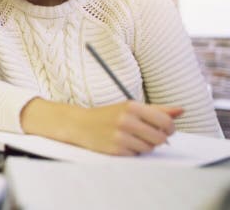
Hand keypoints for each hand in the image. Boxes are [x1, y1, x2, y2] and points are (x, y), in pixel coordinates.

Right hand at [21, 98, 181, 155]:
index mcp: (132, 106)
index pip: (165, 121)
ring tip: (132, 138)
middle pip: (161, 138)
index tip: (166, 129)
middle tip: (148, 134)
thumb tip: (181, 110)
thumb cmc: (108, 115)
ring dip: (145, 145)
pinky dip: (133, 151)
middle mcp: (126, 120)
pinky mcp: (115, 149)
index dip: (170, 127)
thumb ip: (157, 109)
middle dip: (158, 138)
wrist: (79, 124)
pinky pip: (137, 155)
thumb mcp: (130, 107)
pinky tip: (123, 144)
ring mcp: (120, 136)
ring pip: (150, 148)